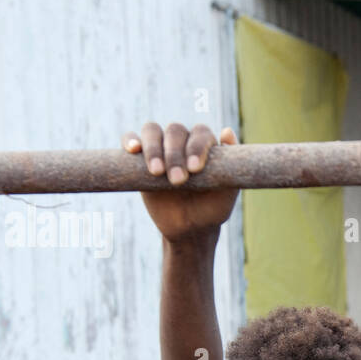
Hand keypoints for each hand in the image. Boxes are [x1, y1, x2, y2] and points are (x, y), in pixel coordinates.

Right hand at [122, 123, 239, 242]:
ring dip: (153, 148)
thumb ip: (230, 166)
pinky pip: (130, 139)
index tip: (196, 169)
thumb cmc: (212, 208)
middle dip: (175, 154)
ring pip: (152, 131)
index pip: (200, 133)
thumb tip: (227, 131)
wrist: (189, 228)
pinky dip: (129, 140)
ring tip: (157, 172)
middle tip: (178, 180)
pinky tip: (133, 150)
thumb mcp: (227, 191)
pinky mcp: (139, 159)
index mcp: (205, 145)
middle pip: (175, 131)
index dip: (197, 147)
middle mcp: (182, 142)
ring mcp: (160, 148)